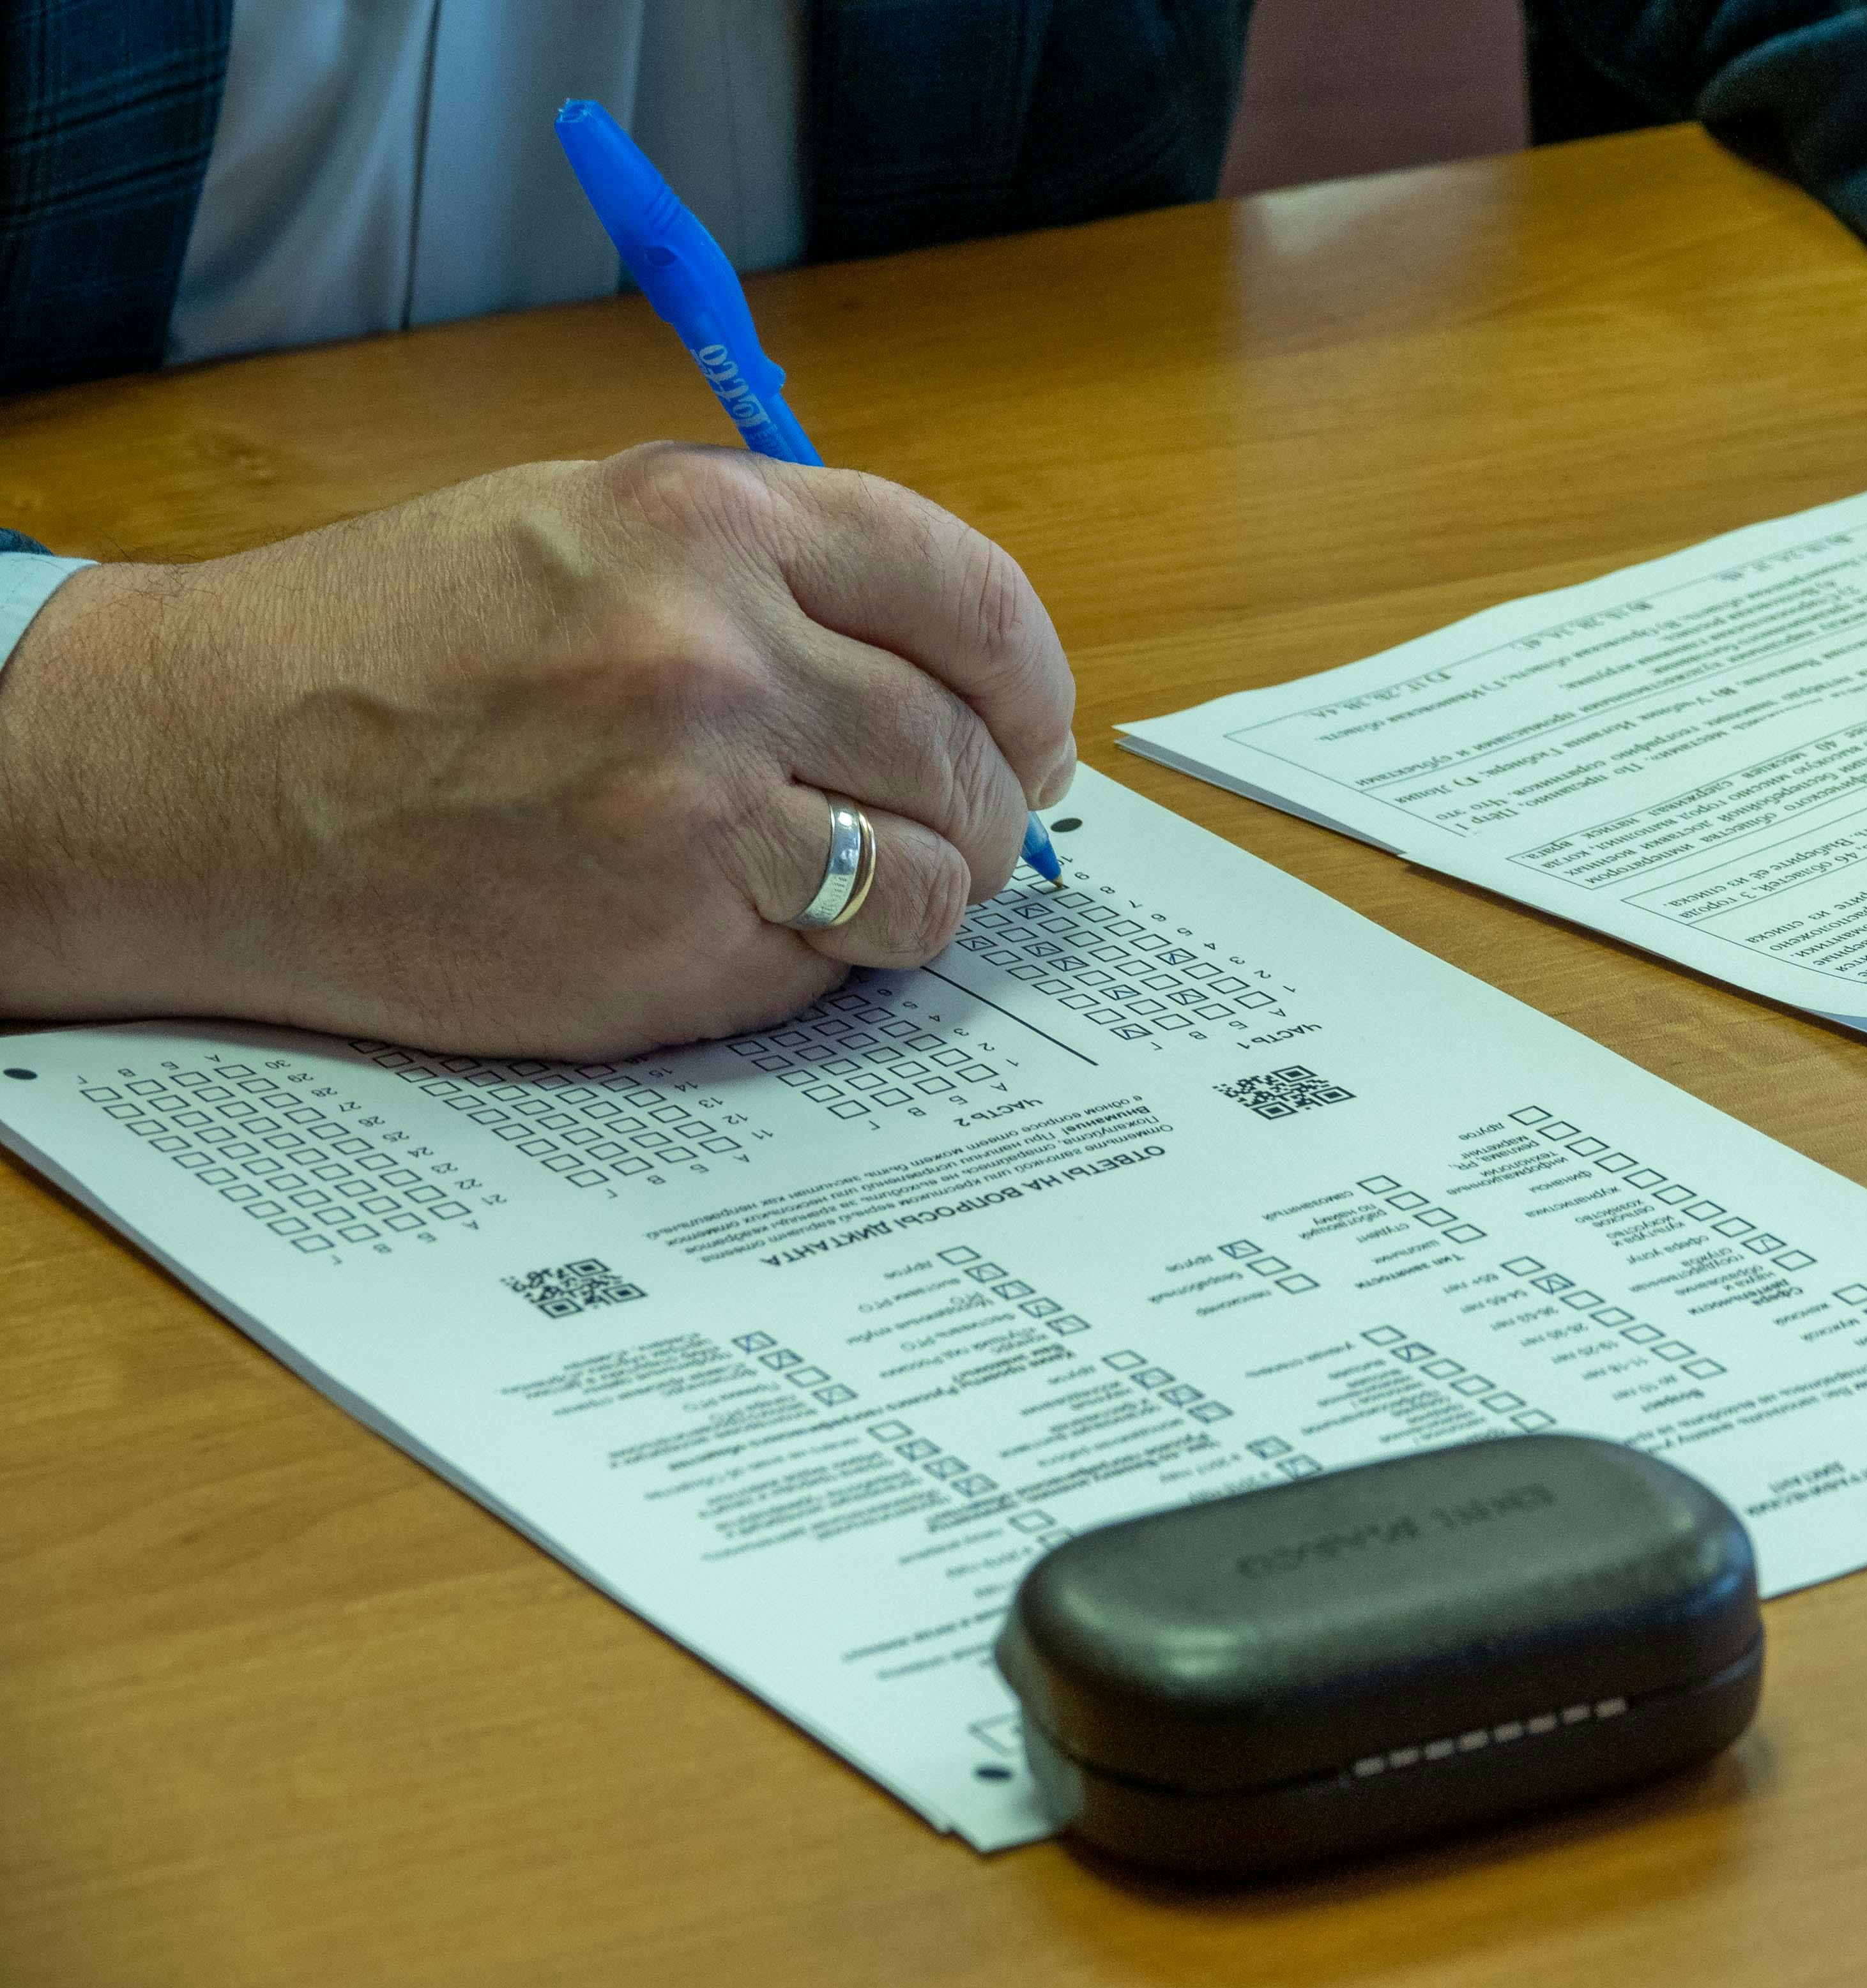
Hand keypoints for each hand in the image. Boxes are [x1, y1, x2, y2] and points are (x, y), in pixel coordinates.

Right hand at [0, 445, 1074, 1058]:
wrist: (208, 778)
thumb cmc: (388, 644)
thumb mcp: (582, 523)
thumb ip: (770, 570)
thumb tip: (944, 661)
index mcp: (707, 526)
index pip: (969, 595)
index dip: (1030, 673)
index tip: (1036, 720)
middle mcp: (717, 659)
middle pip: (967, 748)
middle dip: (998, 798)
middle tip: (982, 819)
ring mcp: (698, 814)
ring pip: (932, 874)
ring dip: (937, 888)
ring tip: (892, 883)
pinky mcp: (669, 948)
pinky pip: (837, 963)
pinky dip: (838, 955)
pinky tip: (777, 928)